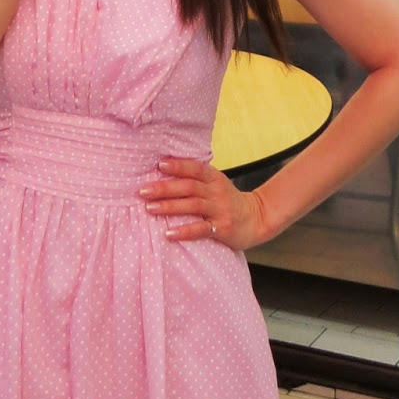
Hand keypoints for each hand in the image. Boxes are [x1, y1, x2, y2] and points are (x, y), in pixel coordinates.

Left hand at [139, 158, 268, 249]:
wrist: (256, 218)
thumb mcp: (215, 184)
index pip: (194, 168)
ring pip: (192, 205)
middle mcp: (216, 191)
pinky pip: (201, 229)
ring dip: (170, 207)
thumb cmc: (227, 200)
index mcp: (213, 177)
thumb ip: (196, 179)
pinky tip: (168, 234)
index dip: (178, 166)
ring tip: (150, 208)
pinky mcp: (221, 228)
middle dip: (165, 188)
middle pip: (188, 186)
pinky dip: (184, 231)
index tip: (158, 164)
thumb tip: (164, 171)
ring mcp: (219, 209)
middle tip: (142, 191)